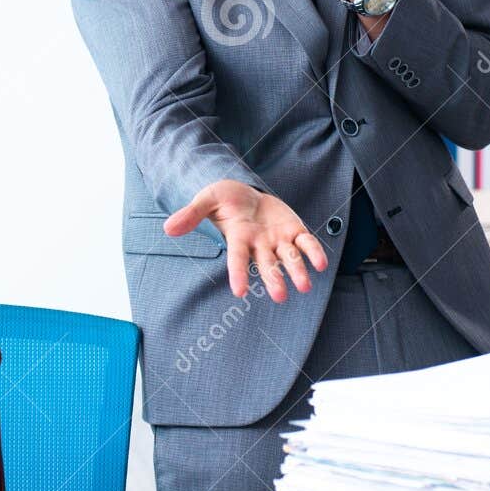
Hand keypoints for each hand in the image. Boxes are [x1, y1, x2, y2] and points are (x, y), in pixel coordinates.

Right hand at [164, 179, 328, 301]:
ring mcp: (277, 240)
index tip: (239, 292)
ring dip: (297, 271)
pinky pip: (305, 243)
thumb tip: (167, 229)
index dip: (238, 274)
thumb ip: (191, 214)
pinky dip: (313, 252)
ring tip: (305, 286)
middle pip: (266, 264)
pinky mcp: (293, 231)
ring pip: (289, 258)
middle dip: (274, 279)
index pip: (237, 258)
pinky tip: (322, 263)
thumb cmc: (224, 199)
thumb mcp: (206, 199)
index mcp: (238, 238)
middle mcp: (259, 244)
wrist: (245, 194)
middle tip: (280, 297)